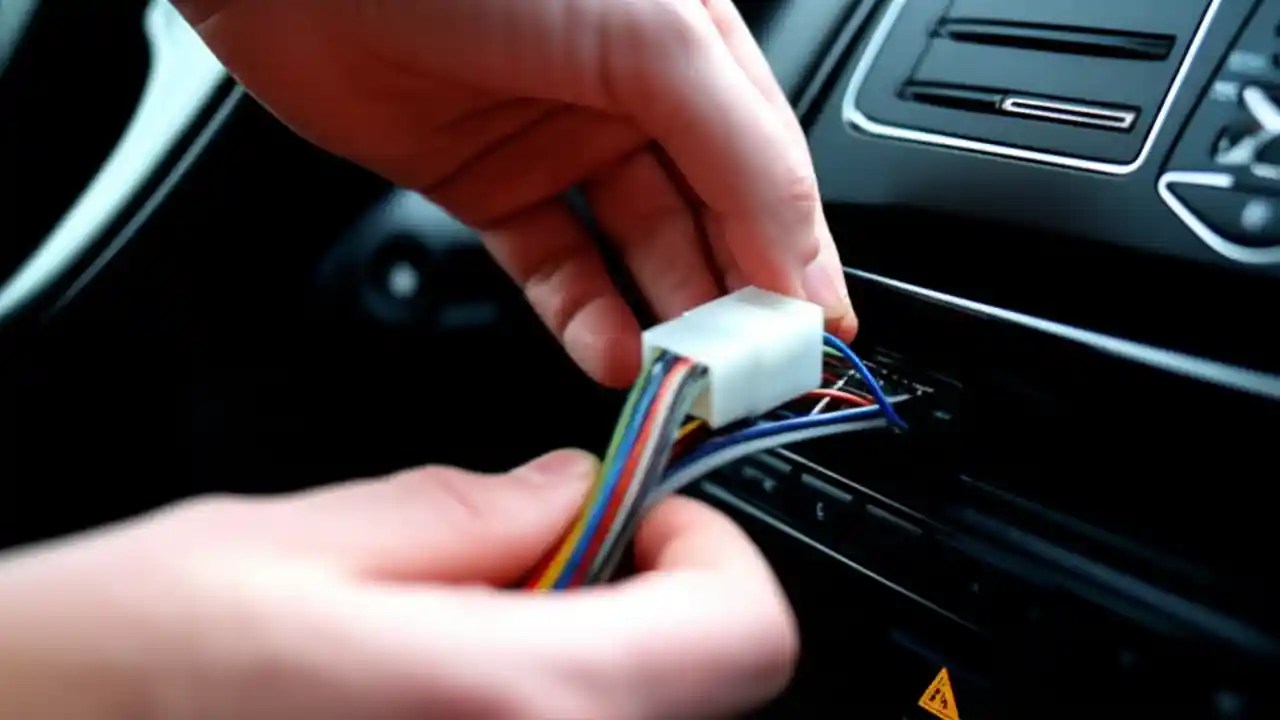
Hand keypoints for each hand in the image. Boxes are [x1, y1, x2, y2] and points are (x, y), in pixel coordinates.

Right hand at [0, 450, 797, 718]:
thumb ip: (470, 513)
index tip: (644, 510)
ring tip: (467, 626)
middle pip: (705, 681)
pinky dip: (542, 698)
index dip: (712, 550)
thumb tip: (567, 489)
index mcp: (507, 701)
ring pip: (641, 713)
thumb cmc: (125, 671)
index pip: (745, 635)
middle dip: (645, 597)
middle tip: (542, 557)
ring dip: (590, 649)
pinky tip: (443, 687)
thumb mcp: (302, 541)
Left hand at [175, 0, 856, 386]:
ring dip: (664, 320)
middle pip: (709, 221)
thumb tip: (804, 261)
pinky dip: (584, 318)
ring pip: (635, 254)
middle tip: (746, 376)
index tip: (814, 339)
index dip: (796, 258)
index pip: (769, 172)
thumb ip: (743, 153)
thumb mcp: (655, 39)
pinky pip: (553, 268)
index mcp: (696, 46)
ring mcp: (560, 142)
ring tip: (682, 376)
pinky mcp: (488, 182)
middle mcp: (636, 95)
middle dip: (732, 301)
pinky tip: (611, 353)